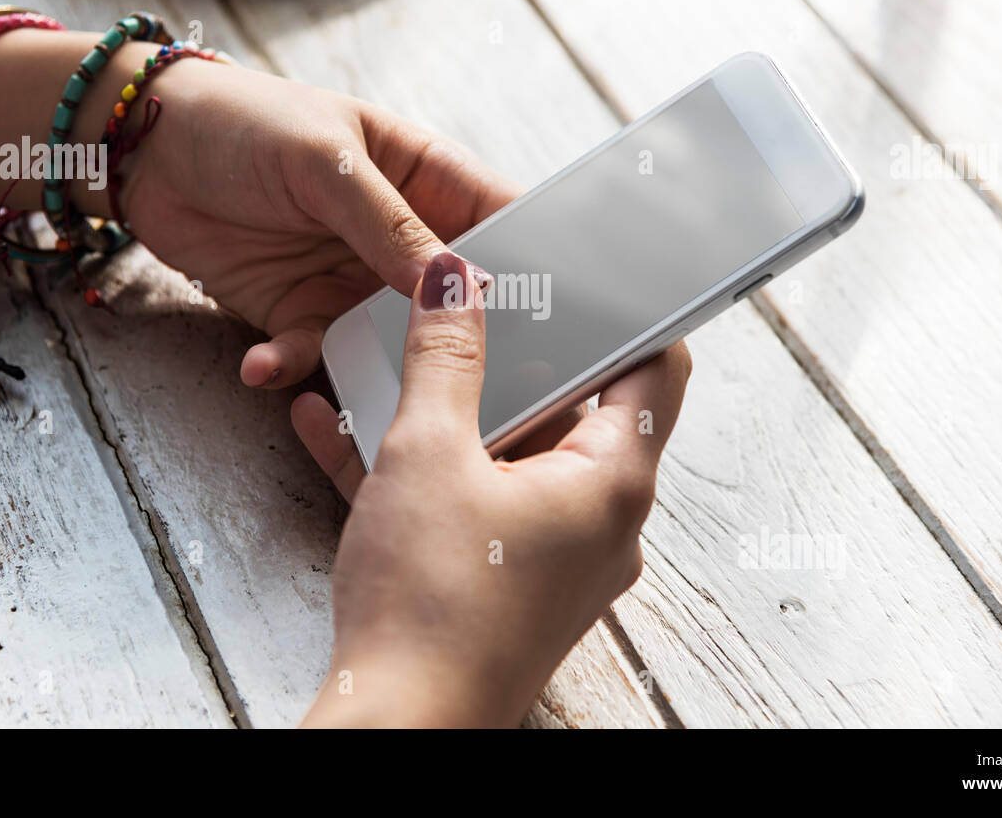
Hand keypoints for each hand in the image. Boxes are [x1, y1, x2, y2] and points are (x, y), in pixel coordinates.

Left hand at [120, 59, 522, 387]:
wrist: (142, 147)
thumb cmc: (242, 120)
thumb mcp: (323, 160)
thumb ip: (389, 222)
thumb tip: (455, 282)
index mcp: (424, 178)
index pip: (502, 219)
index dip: (534, 263)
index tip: (555, 313)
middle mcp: (400, 236)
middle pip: (458, 298)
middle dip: (468, 337)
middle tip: (476, 379)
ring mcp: (351, 279)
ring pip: (394, 341)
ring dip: (383, 369)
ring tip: (374, 398)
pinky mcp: (299, 312)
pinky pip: (313, 354)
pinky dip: (290, 366)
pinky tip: (263, 365)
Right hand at [293, 252, 691, 726]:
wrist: (398, 727)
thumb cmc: (431, 607)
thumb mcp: (426, 454)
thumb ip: (444, 360)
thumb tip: (456, 286)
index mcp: (611, 482)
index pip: (656, 367)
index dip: (627, 310)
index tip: (588, 274)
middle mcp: (601, 522)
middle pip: (577, 410)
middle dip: (516, 359)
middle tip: (471, 312)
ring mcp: (557, 558)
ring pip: (515, 457)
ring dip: (455, 414)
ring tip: (393, 369)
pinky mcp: (509, 583)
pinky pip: (477, 503)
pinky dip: (429, 469)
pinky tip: (345, 433)